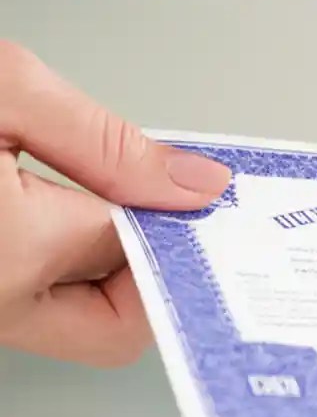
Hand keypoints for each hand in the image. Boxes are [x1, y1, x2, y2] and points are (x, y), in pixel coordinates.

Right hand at [0, 41, 230, 365]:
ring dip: (101, 260)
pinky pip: (27, 298)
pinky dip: (57, 256)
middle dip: (147, 269)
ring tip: (92, 187)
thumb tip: (196, 185)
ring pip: (68, 317)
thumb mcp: (1, 88)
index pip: (135, 254)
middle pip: (111, 328)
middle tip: (151, 200)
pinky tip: (53, 199)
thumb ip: (105, 144)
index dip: (173, 217)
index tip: (197, 190)